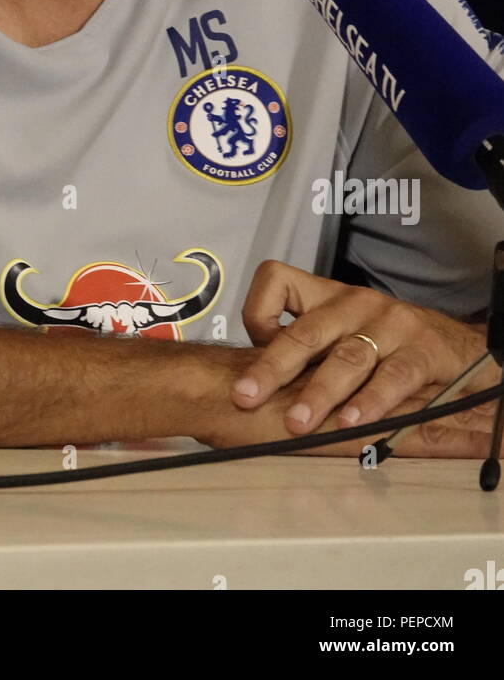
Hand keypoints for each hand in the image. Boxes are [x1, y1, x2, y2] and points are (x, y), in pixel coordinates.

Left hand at [229, 260, 493, 436]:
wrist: (456, 347)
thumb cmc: (384, 344)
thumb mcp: (340, 335)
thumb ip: (304, 350)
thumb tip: (250, 380)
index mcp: (326, 295)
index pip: (278, 280)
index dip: (258, 312)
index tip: (252, 346)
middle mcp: (355, 303)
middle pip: (307, 332)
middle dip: (273, 366)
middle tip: (246, 397)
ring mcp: (391, 324)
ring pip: (348, 357)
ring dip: (319, 393)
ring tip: (297, 423)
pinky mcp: (423, 350)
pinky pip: (394, 376)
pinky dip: (371, 401)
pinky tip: (352, 422)